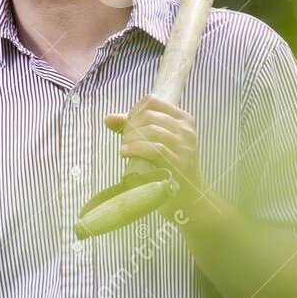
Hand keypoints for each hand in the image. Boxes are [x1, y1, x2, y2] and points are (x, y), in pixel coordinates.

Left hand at [104, 96, 209, 215]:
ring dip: (131, 138)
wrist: (188, 196)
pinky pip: (154, 149)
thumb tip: (108, 118)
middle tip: (125, 139)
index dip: (134, 111)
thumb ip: (133, 127)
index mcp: (183, 119)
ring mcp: (184, 146)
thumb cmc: (169, 166)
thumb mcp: (156, 142)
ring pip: (151, 130)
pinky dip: (135, 148)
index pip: (152, 101)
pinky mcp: (179, 162)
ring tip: (125, 147)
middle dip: (130, 126)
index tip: (128, 126)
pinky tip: (126, 152)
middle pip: (148, 116)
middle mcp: (186, 130)